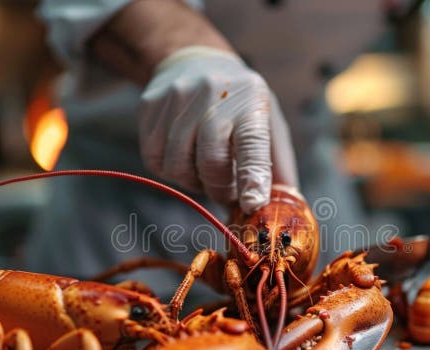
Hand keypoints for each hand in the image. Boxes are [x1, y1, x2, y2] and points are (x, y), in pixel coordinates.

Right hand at [139, 46, 295, 212]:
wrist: (195, 60)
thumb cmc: (240, 103)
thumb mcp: (268, 122)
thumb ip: (276, 166)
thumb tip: (279, 209)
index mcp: (250, 101)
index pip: (252, 144)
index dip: (251, 178)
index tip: (253, 205)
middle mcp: (212, 96)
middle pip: (211, 162)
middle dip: (220, 189)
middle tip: (227, 190)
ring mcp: (177, 99)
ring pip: (178, 167)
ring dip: (194, 182)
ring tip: (205, 170)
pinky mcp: (150, 107)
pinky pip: (155, 160)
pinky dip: (172, 171)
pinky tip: (185, 158)